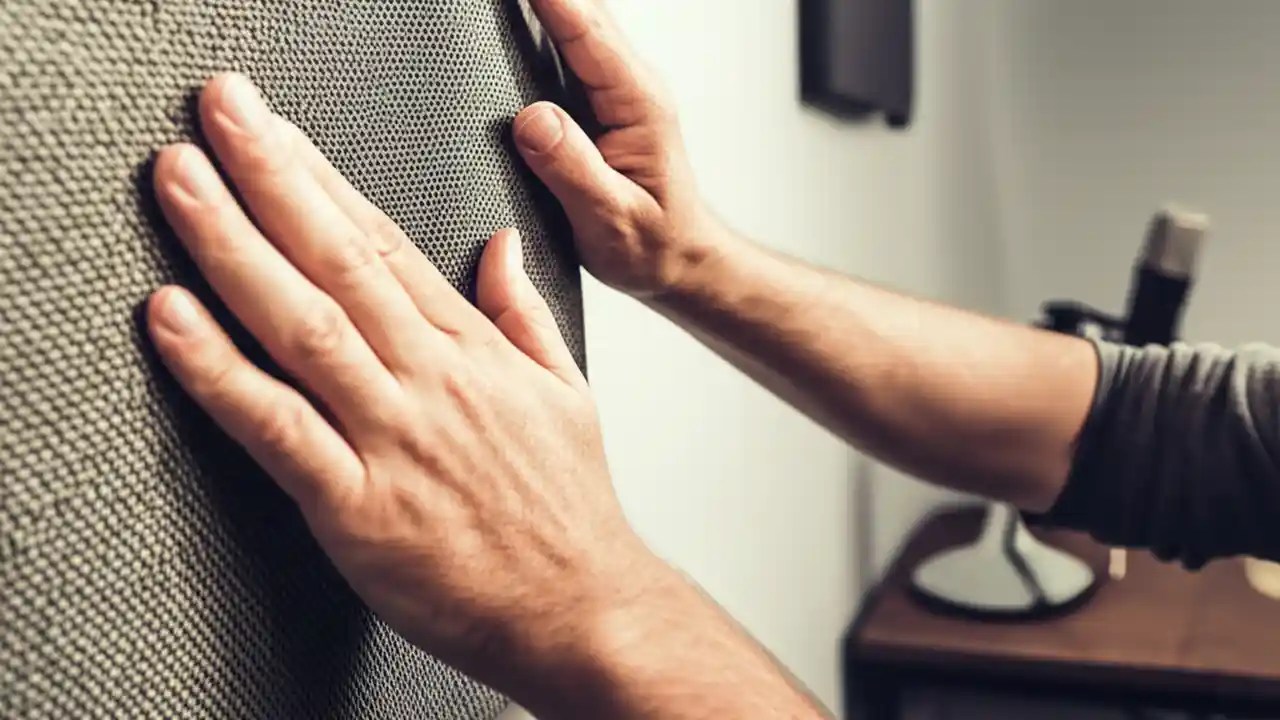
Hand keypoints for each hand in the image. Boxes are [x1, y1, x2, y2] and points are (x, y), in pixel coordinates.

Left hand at [146, 73, 663, 681]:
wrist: (582, 609)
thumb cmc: (567, 511)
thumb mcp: (566, 392)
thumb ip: (523, 313)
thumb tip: (501, 246)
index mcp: (471, 352)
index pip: (385, 243)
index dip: (322, 178)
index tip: (275, 130)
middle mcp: (429, 381)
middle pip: (339, 261)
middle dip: (272, 176)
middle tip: (221, 113)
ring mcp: (394, 439)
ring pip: (303, 326)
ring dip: (234, 249)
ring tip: (183, 185)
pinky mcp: (358, 506)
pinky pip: (278, 428)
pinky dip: (221, 372)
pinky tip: (174, 320)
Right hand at [516, 0, 723, 298]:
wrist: (677, 262)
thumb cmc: (652, 246)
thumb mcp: (610, 218)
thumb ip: (572, 168)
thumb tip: (531, 119)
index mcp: (638, 104)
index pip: (588, 32)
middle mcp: (630, 87)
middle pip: (582, 12)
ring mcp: (614, 91)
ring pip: (575, 24)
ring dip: (544, 5)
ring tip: (503, 4)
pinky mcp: (597, 102)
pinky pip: (568, 48)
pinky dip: (544, 25)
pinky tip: (519, 17)